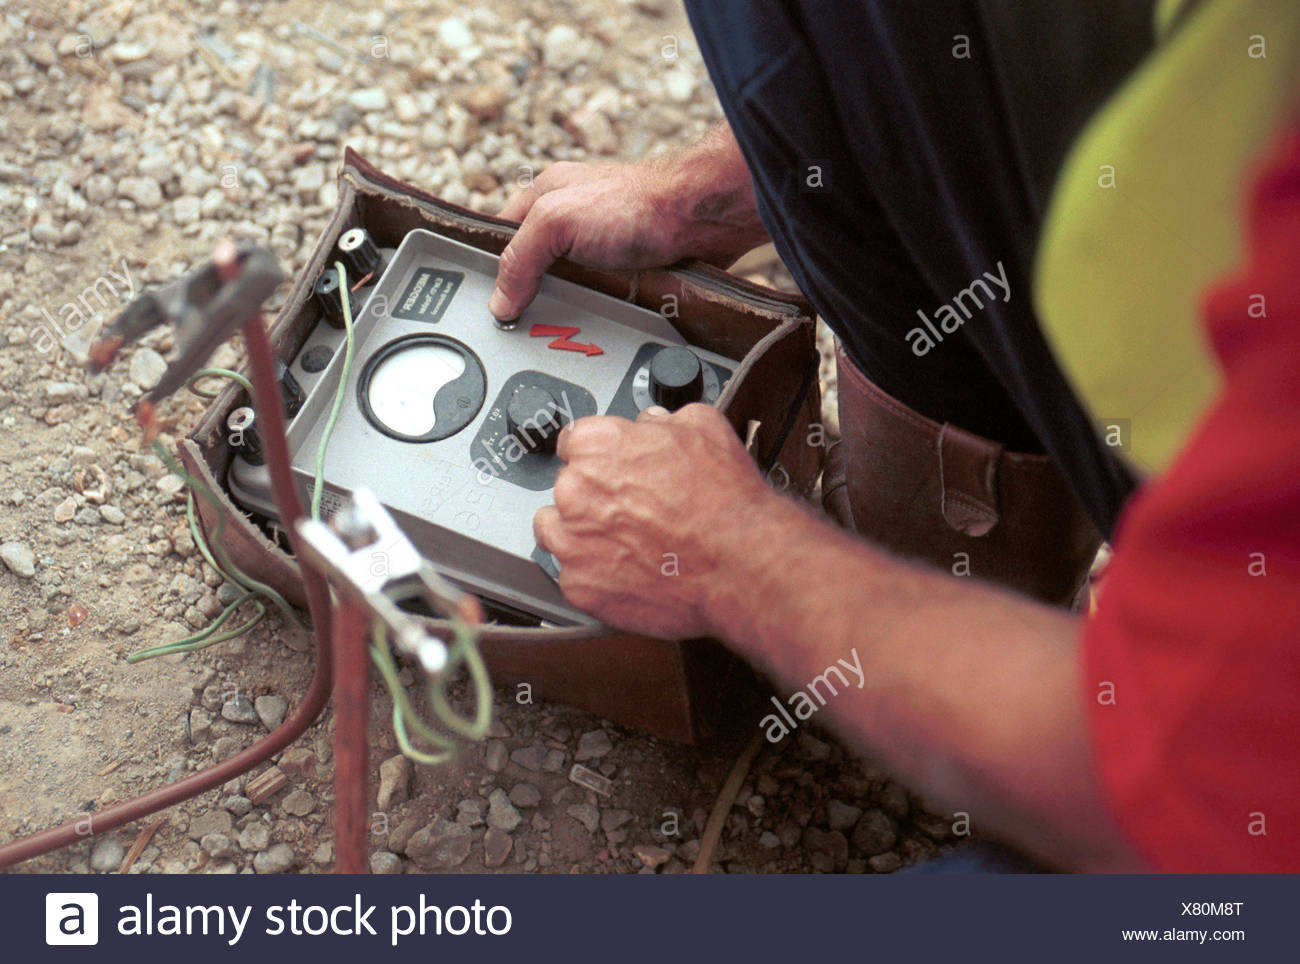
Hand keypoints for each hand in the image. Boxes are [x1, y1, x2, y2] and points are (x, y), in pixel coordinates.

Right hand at [489, 162, 682, 321]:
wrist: (703, 219)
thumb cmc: (638, 204)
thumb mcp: (558, 221)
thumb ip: (521, 257)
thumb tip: (501, 300)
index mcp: (545, 196)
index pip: (503, 239)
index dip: (496, 271)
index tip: (494, 305)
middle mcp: (571, 220)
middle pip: (536, 268)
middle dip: (534, 295)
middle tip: (529, 322)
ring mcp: (600, 247)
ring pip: (570, 289)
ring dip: (570, 308)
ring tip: (566, 327)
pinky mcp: (628, 269)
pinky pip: (603, 299)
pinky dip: (600, 312)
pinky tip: (599, 323)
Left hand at [533, 404, 775, 638]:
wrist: (740, 564)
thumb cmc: (725, 502)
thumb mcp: (703, 428)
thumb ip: (662, 420)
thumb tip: (653, 424)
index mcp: (597, 446)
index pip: (573, 441)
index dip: (597, 455)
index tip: (607, 467)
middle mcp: (576, 491)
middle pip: (566, 487)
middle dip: (593, 496)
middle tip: (629, 510)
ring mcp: (573, 542)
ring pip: (555, 532)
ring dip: (580, 535)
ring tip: (620, 542)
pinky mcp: (580, 587)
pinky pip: (572, 577)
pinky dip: (593, 576)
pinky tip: (624, 571)